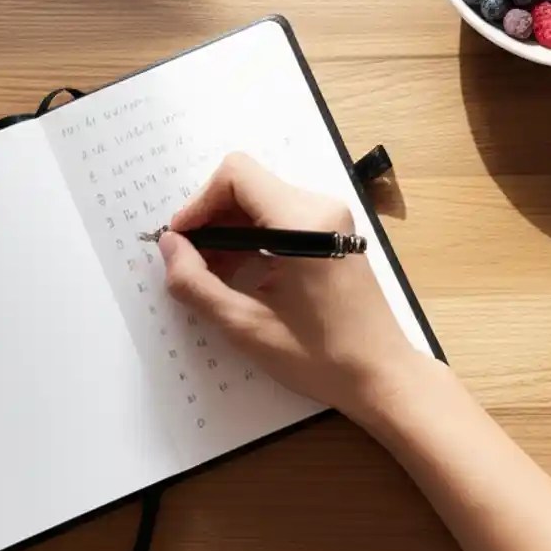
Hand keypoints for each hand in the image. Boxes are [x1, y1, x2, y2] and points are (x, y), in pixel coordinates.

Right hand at [158, 152, 424, 417]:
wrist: (381, 376)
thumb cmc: (322, 358)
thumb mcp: (247, 327)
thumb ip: (197, 284)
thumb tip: (169, 246)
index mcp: (304, 222)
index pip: (236, 175)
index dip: (198, 203)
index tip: (181, 241)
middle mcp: (321, 208)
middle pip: (246, 185)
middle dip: (211, 219)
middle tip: (190, 264)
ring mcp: (331, 219)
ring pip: (260, 201)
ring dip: (229, 231)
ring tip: (212, 276)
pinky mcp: (333, 234)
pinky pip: (279, 218)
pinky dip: (251, 238)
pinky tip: (240, 275)